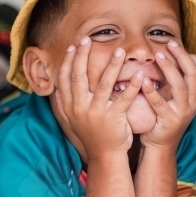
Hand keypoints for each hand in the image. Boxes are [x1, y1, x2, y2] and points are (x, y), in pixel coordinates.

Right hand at [55, 38, 142, 158]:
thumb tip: (54, 91)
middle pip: (79, 77)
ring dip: (112, 66)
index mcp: (70, 107)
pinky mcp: (114, 118)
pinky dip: (132, 86)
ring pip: (104, 84)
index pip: (65, 79)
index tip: (73, 46)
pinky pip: (124, 98)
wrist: (105, 157)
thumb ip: (63, 105)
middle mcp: (80, 108)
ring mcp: (97, 113)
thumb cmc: (92, 137)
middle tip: (87, 39)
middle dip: (83, 56)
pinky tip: (140, 75)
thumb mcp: (73, 121)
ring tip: (120, 51)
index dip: (68, 62)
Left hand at [138, 40, 195, 150]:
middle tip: (169, 43)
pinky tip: (143, 80)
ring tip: (157, 55)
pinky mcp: (169, 121)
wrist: (160, 146)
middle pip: (193, 74)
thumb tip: (169, 55)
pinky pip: (161, 103)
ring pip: (180, 86)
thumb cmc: (164, 117)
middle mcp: (193, 102)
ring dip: (169, 68)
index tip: (177, 45)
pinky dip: (152, 91)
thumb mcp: (176, 98)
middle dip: (181, 56)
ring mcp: (183, 112)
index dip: (193, 56)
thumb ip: (176, 80)